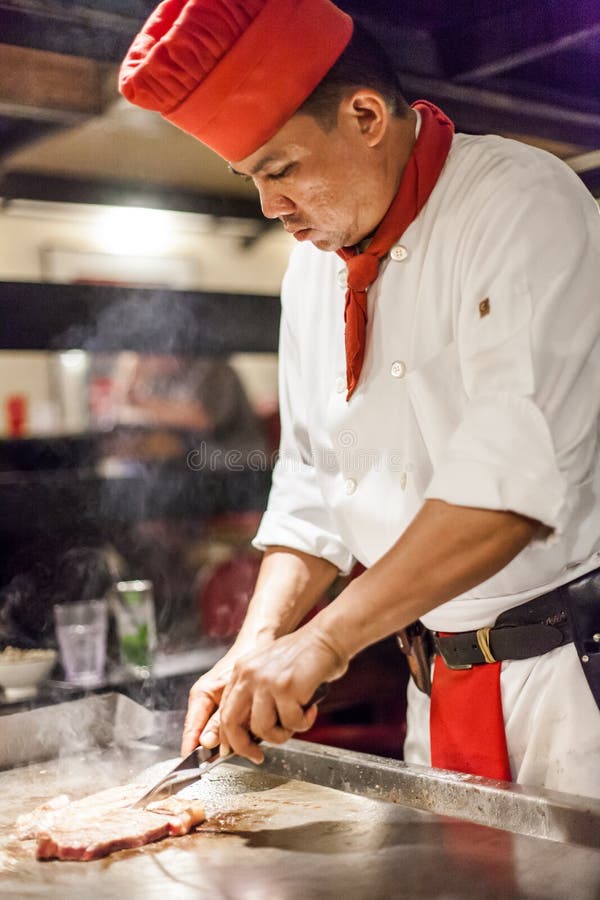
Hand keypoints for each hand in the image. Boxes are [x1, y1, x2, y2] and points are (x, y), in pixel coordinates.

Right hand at [181, 635, 272, 755]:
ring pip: (221, 733)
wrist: (260, 643)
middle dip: (219, 749)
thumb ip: (219, 717)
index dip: (191, 751)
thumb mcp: (231, 688)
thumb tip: (206, 743)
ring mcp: (218, 705)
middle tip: (237, 756)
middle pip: (206, 736)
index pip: (190, 730)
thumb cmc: (245, 658)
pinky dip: (242, 732)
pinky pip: (232, 725)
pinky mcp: (232, 706)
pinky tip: (255, 735)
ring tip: (250, 746)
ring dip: (233, 741)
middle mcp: (206, 702)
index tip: (192, 769)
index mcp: (200, 696)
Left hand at [218, 623, 347, 763]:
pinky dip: (304, 723)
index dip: (230, 736)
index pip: (224, 710)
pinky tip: (311, 708)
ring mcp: (266, 681)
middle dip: (242, 747)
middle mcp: (249, 674)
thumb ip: (258, 694)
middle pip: (230, 722)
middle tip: (256, 757)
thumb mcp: (271, 669)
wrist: (328, 636)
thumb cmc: (306, 656)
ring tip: (297, 722)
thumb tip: (252, 730)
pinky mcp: (286, 688)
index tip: (241, 749)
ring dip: (282, 735)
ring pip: (262, 729)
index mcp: (242, 670)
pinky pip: (291, 723)